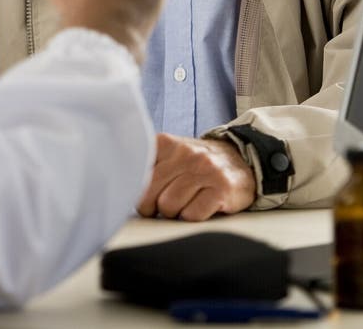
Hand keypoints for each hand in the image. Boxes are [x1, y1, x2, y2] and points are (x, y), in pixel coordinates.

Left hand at [137, 134, 255, 220]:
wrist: (241, 161)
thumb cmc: (197, 165)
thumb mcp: (170, 155)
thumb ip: (147, 166)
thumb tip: (122, 188)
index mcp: (166, 143)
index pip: (137, 175)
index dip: (138, 193)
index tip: (145, 196)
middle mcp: (185, 153)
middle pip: (150, 194)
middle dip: (153, 207)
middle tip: (164, 205)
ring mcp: (205, 170)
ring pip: (169, 206)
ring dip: (175, 213)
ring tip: (185, 203)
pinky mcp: (222, 189)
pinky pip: (192, 215)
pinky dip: (192, 217)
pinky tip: (200, 206)